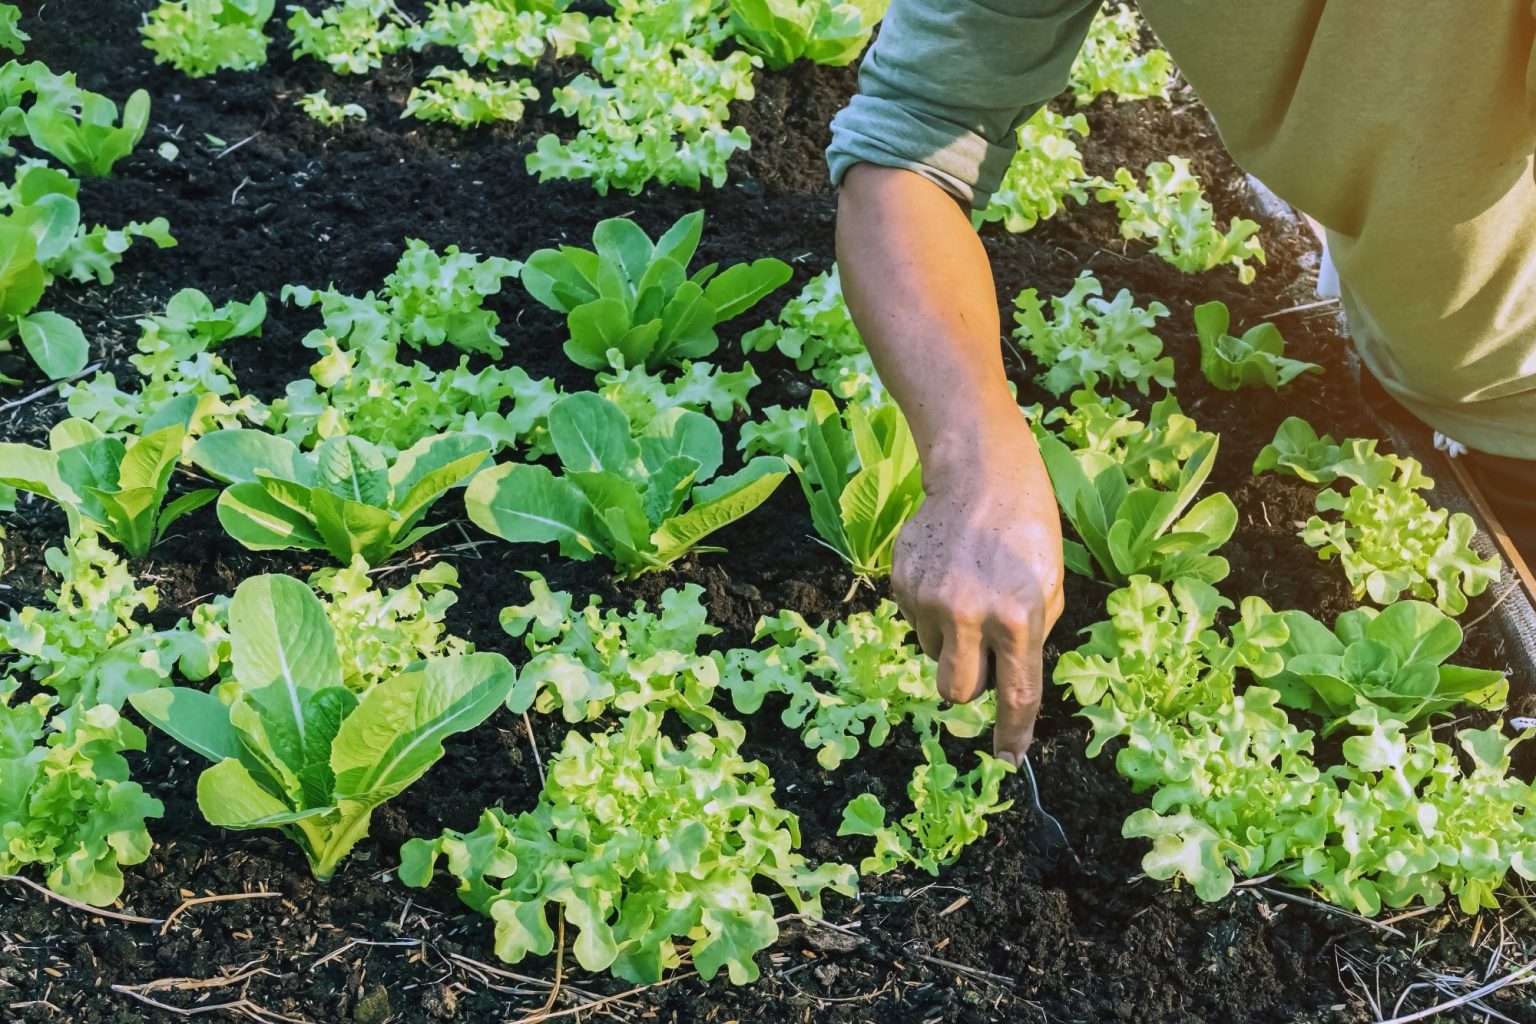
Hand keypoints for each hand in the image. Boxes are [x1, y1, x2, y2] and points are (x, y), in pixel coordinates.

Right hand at [893, 423, 1064, 766]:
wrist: (979, 473)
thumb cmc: (1027, 528)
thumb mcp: (1048, 585)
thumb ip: (1029, 637)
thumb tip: (1006, 680)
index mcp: (1017, 617)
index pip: (1016, 694)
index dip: (1011, 734)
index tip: (1008, 761)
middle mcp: (969, 614)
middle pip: (956, 691)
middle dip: (969, 685)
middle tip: (981, 656)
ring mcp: (929, 599)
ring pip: (935, 654)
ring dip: (952, 640)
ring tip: (967, 592)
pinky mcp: (902, 582)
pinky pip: (916, 621)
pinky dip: (932, 610)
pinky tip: (947, 573)